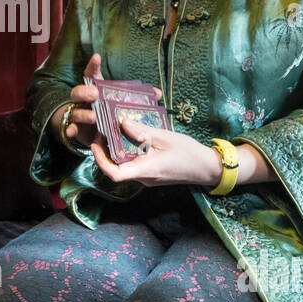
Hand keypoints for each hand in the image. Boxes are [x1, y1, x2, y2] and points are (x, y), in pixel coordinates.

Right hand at [57, 53, 161, 150]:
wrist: (95, 134)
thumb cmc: (109, 114)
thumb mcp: (122, 105)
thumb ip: (138, 99)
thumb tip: (157, 93)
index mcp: (95, 90)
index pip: (92, 75)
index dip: (93, 65)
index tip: (97, 57)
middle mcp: (84, 101)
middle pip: (78, 91)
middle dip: (85, 91)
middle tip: (95, 93)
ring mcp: (78, 114)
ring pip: (75, 111)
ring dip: (83, 114)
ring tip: (94, 117)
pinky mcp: (76, 129)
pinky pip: (70, 128)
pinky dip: (70, 130)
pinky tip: (72, 131)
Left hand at [90, 119, 221, 187]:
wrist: (207, 168)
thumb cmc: (189, 153)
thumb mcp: (164, 137)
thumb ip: (142, 131)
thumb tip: (122, 122)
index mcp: (146, 170)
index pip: (114, 174)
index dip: (100, 160)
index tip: (95, 144)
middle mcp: (143, 178)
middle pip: (116, 168)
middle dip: (106, 152)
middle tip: (102, 131)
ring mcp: (147, 178)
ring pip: (125, 166)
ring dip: (117, 151)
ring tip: (114, 131)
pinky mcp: (151, 175)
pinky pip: (134, 165)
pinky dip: (128, 153)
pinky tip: (130, 137)